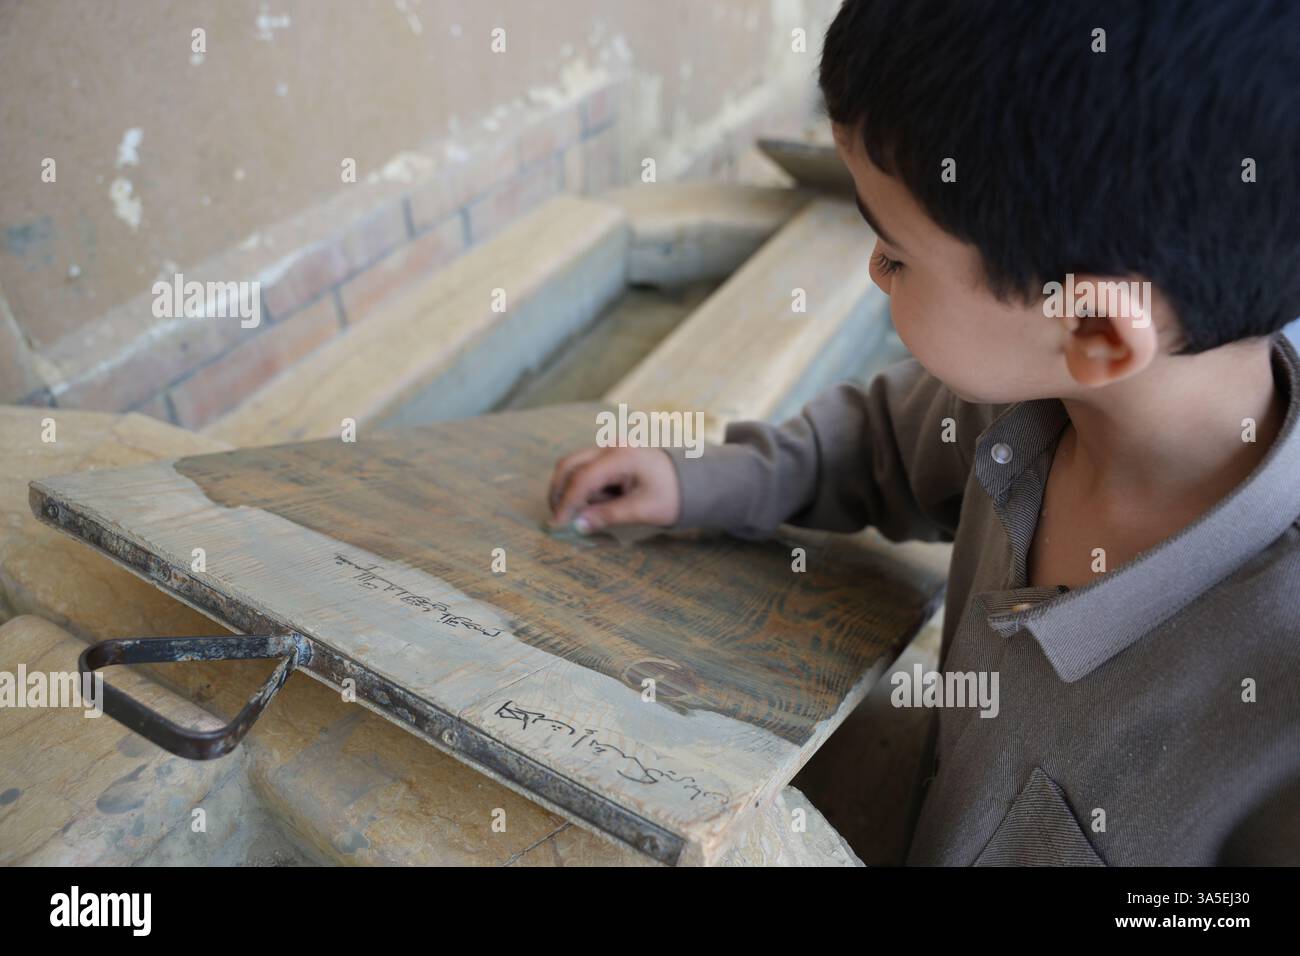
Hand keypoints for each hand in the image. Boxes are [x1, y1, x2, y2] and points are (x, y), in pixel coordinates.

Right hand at [547, 447, 680, 533]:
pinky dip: (587, 488)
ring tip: (599, 510)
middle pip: (570, 464)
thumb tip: (577, 525)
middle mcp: (612, 447)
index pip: (582, 478)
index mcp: (622, 456)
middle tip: (559, 518)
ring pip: (576, 467)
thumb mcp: (642, 510)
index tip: (558, 525)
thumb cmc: (673, 496)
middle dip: (560, 491)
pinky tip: (605, 501)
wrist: (695, 482)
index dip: (566, 502)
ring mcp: (611, 448)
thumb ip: (607, 516)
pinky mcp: (612, 456)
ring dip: (576, 491)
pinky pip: (589, 470)